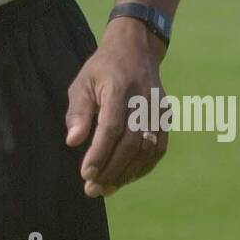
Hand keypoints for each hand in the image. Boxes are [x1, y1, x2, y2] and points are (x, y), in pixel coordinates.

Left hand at [64, 17, 167, 196]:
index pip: (111, 127)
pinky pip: (158, 148)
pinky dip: (144, 167)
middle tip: (93, 189)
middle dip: (111, 170)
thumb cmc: (102, 69)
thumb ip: (78, 111)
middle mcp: (143, 100)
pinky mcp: (166, 117)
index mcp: (118, 88)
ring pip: (147, 150)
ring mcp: (158, 109)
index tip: (86, 174)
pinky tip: (126, 177)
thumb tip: (73, 141)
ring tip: (107, 189)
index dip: (100, 153)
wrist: (136, 49)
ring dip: (127, 174)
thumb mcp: (82, 82)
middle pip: (131, 143)